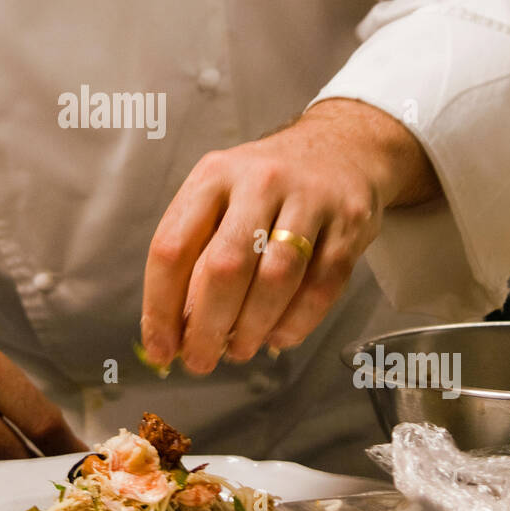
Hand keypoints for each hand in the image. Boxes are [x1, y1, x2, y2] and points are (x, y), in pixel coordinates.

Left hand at [141, 99, 438, 375]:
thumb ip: (195, 255)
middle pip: (225, 267)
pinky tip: (279, 336)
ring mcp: (308, 200)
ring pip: (275, 279)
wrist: (342, 149)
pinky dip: (296, 323)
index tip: (161, 348)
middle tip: (200, 360)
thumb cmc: (267, 187)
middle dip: (208, 327)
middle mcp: (258, 182)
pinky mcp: (349, 223)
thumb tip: (175, 330)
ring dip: (252, 328)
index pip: (172, 248)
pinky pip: (321, 286)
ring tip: (240, 349)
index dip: (161, 308)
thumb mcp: (220, 198)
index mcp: (212, 177)